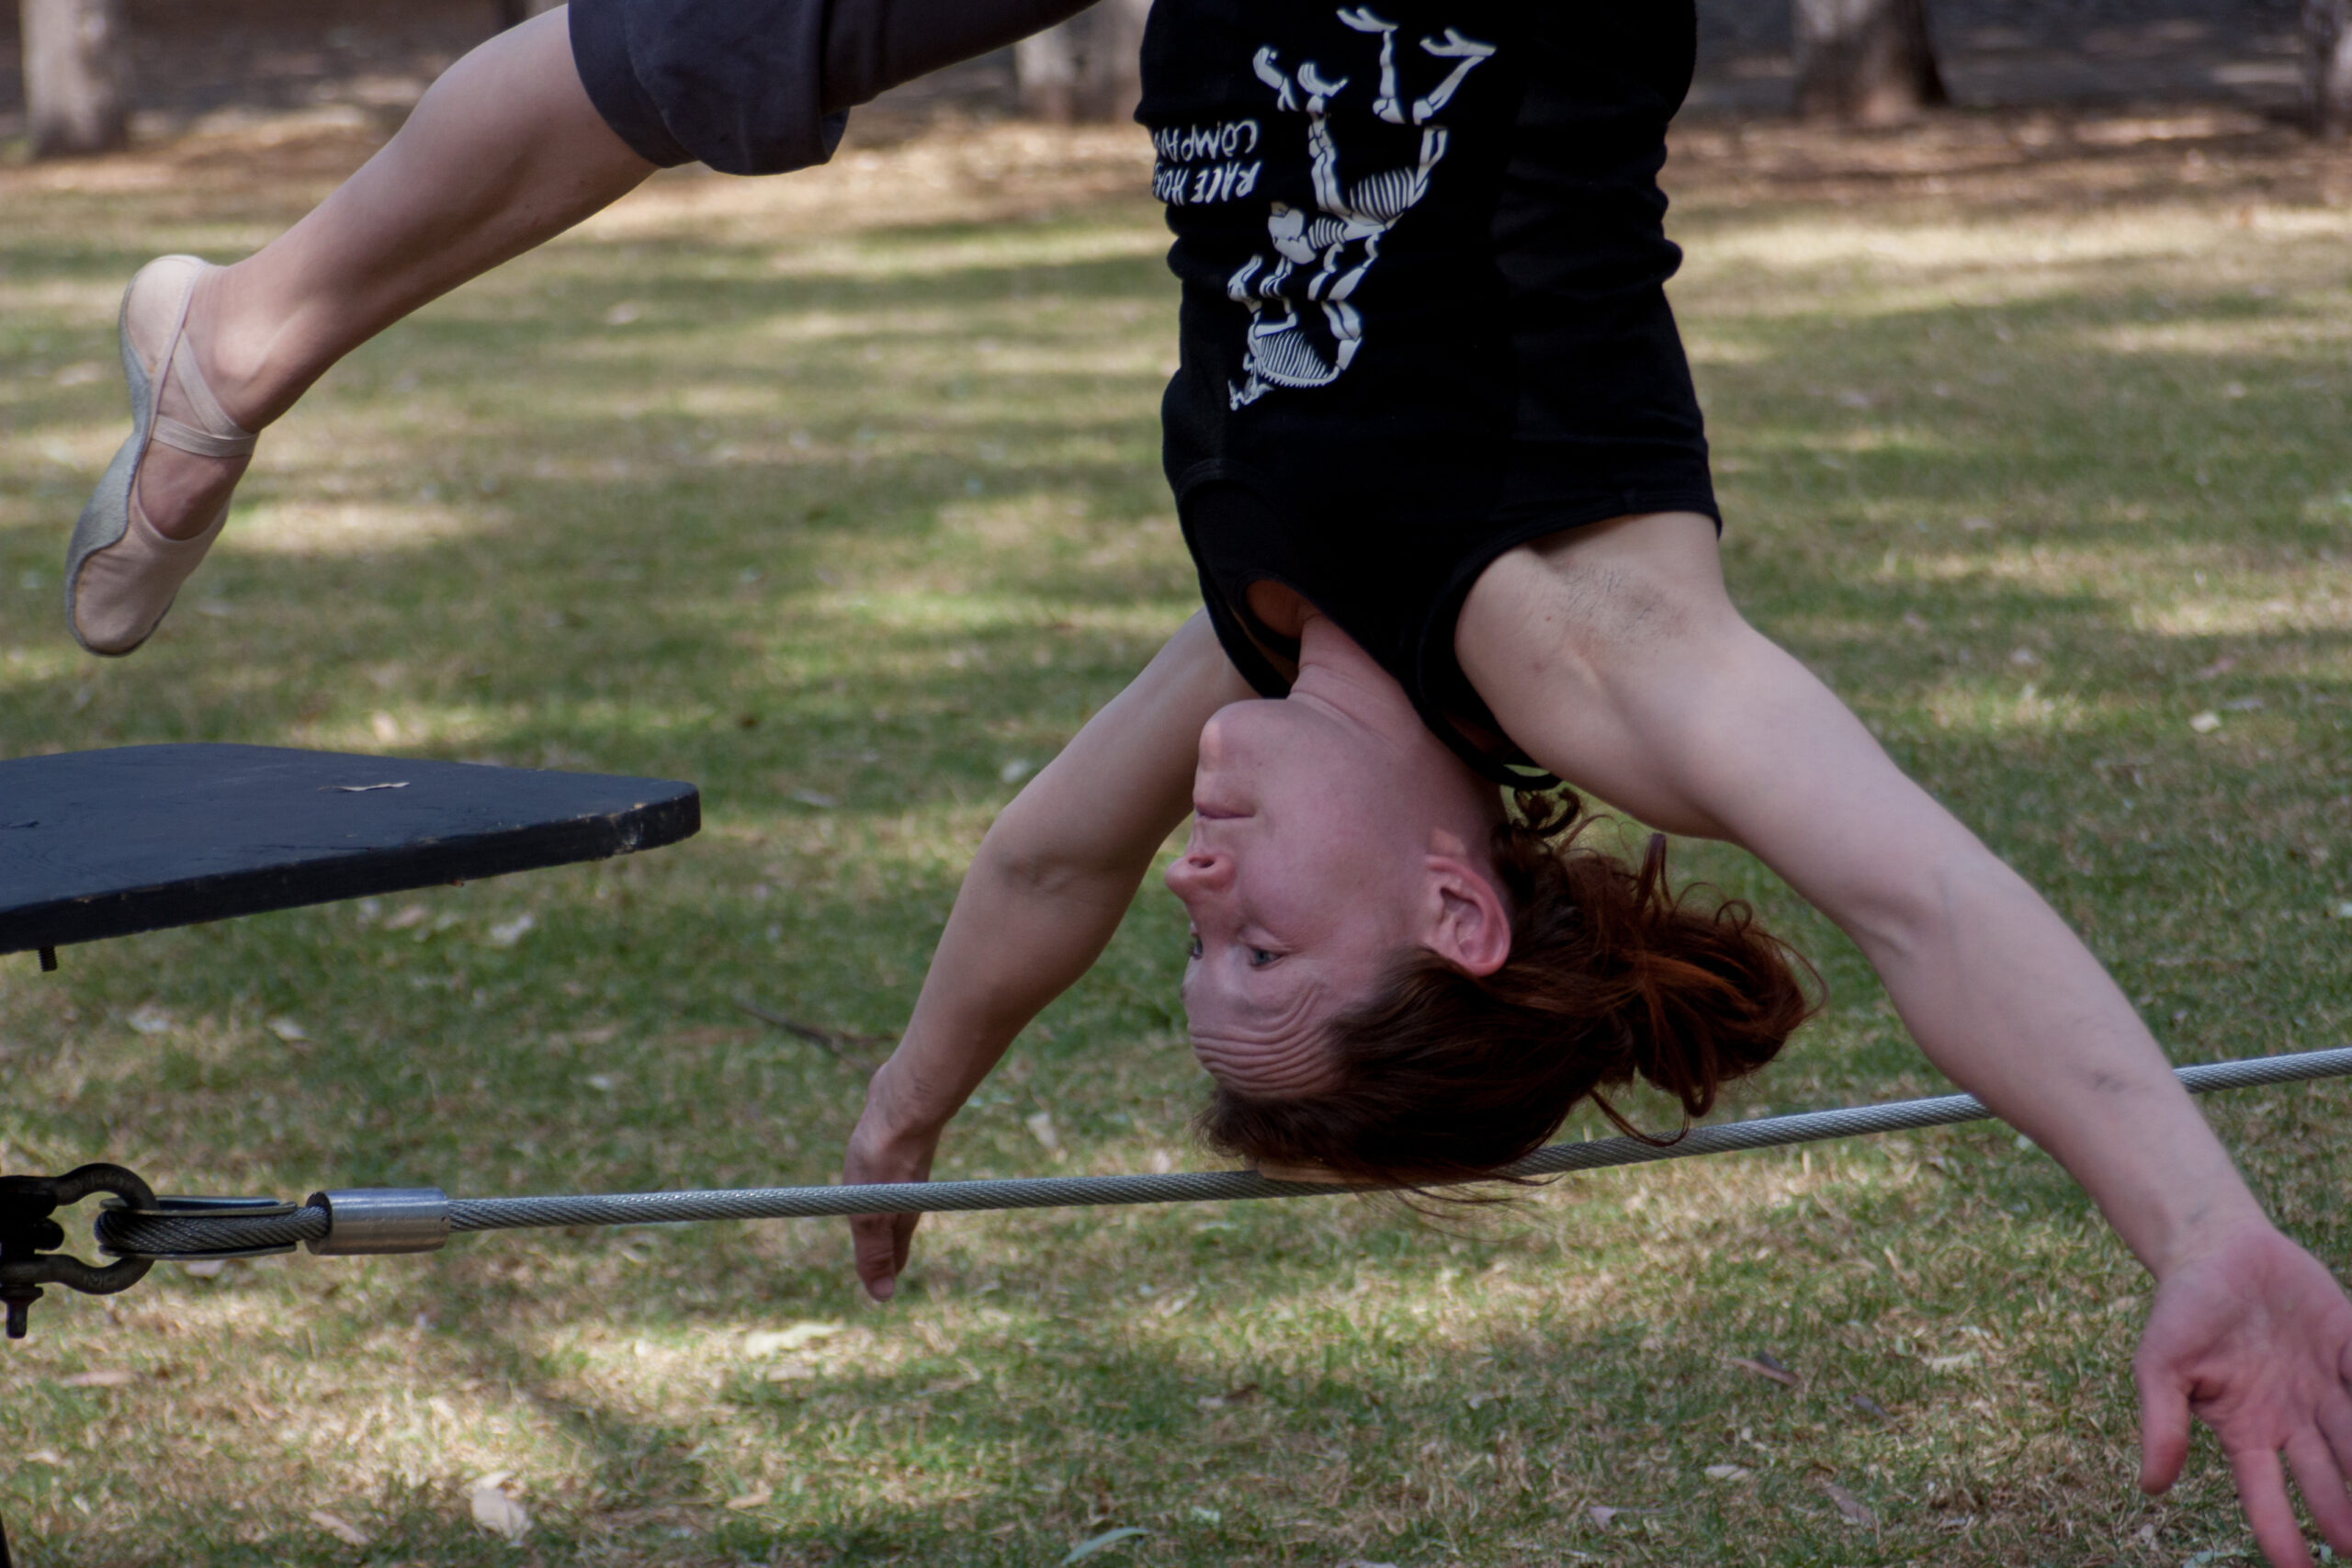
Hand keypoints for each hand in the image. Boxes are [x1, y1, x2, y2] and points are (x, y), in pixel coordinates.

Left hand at [840, 1076, 942, 1303]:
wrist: (904, 1103)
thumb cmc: (885, 1159)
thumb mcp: (870, 1214)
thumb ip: (874, 1253)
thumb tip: (883, 1297)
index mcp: (900, 1219)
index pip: (894, 1257)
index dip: (884, 1274)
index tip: (877, 1290)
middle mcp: (905, 1198)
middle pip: (894, 1231)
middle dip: (885, 1250)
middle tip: (874, 1267)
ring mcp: (902, 1172)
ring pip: (892, 1202)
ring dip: (883, 1218)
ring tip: (873, 1229)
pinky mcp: (895, 1148)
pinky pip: (887, 1174)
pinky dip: (879, 1186)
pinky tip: (875, 1178)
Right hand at [2136, 1222, 2351, 1566]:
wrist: (2214, 1243)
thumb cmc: (2181, 1310)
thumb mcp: (2160, 1367)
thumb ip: (2163, 1424)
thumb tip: (2151, 1487)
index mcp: (2247, 1430)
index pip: (2268, 1497)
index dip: (2285, 1537)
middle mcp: (2294, 1419)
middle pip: (2329, 1483)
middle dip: (2346, 1519)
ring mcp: (2327, 1387)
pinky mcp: (2350, 1347)